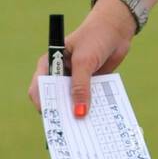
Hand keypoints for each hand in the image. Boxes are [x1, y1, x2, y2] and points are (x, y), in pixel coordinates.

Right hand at [27, 0, 138, 119]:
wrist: (117, 29)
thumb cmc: (94, 37)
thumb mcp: (85, 62)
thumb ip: (81, 87)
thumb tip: (79, 113)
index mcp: (49, 64)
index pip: (39, 88)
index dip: (44, 104)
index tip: (54, 118)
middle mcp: (60, 74)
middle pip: (56, 98)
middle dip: (63, 112)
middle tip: (71, 129)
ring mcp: (75, 80)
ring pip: (73, 101)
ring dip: (79, 112)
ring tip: (86, 128)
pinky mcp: (90, 83)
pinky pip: (89, 99)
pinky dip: (93, 107)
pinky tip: (99, 119)